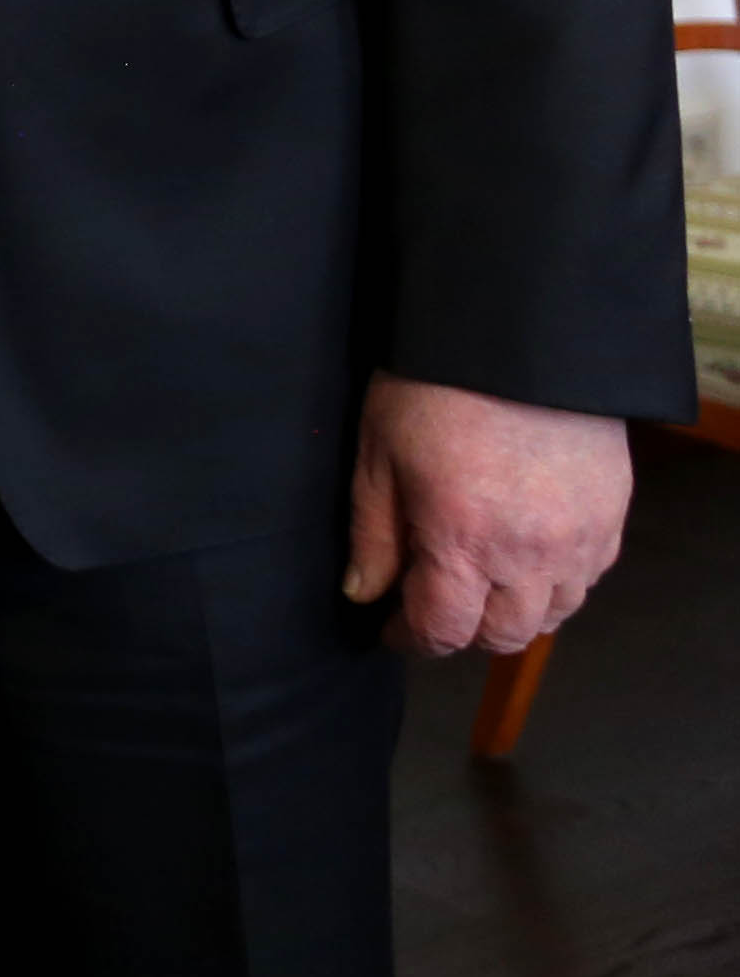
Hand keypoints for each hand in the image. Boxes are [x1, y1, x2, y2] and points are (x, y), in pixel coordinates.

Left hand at [344, 373, 630, 656]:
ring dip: (515, 612)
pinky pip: (588, 578)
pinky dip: (557, 584)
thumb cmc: (433, 388)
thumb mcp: (379, 456)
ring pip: (554, 615)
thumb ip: (373, 535)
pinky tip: (526, 558)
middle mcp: (530, 553)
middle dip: (464, 632)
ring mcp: (580, 539)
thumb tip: (364, 594)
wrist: (519, 336)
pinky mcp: (612, 516)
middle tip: (435, 605)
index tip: (393, 631)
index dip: (412, 640)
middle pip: (504, 635)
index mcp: (464, 541)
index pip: (444, 630)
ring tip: (481, 584)